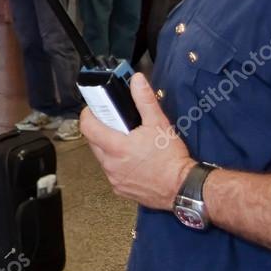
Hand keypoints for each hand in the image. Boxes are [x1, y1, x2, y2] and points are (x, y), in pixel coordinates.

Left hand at [79, 73, 194, 210]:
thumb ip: (144, 100)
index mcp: (116, 147)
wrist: (182, 187)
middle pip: (93, 142)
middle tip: (115, 123)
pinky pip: (111, 172)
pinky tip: (132, 159)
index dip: (88, 115)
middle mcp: (111, 164)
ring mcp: (114, 178)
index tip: (94, 109)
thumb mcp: (158, 123)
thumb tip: (137, 81)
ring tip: (126, 141)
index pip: (87, 127)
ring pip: (102, 158)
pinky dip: (117, 164)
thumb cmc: (170, 158)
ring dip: (109, 147)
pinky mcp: (120, 189)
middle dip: (100, 130)